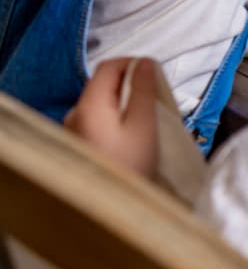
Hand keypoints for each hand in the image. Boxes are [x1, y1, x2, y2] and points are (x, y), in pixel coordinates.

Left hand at [65, 58, 161, 178]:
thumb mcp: (144, 124)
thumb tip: (145, 62)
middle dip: (130, 85)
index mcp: (89, 105)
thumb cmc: (129, 166)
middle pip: (104, 84)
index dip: (133, 63)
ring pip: (101, 102)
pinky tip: (130, 136)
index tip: (155, 76)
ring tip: (145, 120)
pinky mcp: (76, 143)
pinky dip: (115, 118)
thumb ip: (143, 89)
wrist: (107, 206)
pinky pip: (97, 119)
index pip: (108, 66)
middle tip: (154, 100)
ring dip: (123, 103)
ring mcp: (72, 129)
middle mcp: (75, 114)